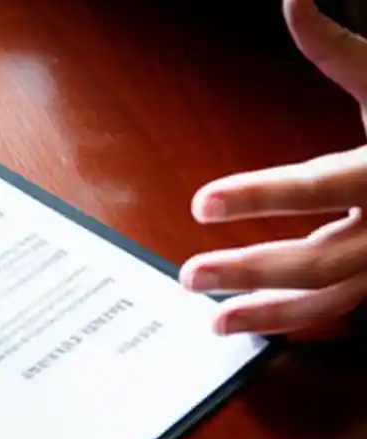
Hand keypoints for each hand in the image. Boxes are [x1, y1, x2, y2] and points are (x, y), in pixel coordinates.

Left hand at [180, 0, 366, 336]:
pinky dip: (291, 317)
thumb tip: (294, 0)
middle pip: (318, 260)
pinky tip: (245, 320)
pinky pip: (336, 306)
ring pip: (330, 298)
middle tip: (188, 274)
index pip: (316, 186)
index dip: (258, 195)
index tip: (201, 203)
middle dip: (250, 270)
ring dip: (268, 313)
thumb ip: (334, 48)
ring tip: (212, 320)